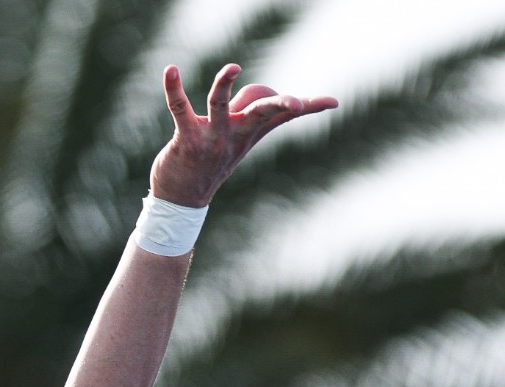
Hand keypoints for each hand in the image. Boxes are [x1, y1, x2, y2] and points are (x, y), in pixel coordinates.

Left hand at [150, 63, 336, 207]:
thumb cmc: (208, 162)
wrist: (181, 201)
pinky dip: (174, 89)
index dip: (309, 107)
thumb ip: (247, 109)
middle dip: (280, 105)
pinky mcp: (186, 140)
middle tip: (296, 104)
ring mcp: (211, 139)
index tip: (334, 102)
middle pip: (263, 113)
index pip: (283, 116)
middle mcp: (235, 135)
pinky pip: (180, 109)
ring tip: (232, 68)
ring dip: (225, 85)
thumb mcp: (234, 137)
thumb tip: (267, 90)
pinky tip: (171, 70)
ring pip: (220, 105)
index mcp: (250, 133)